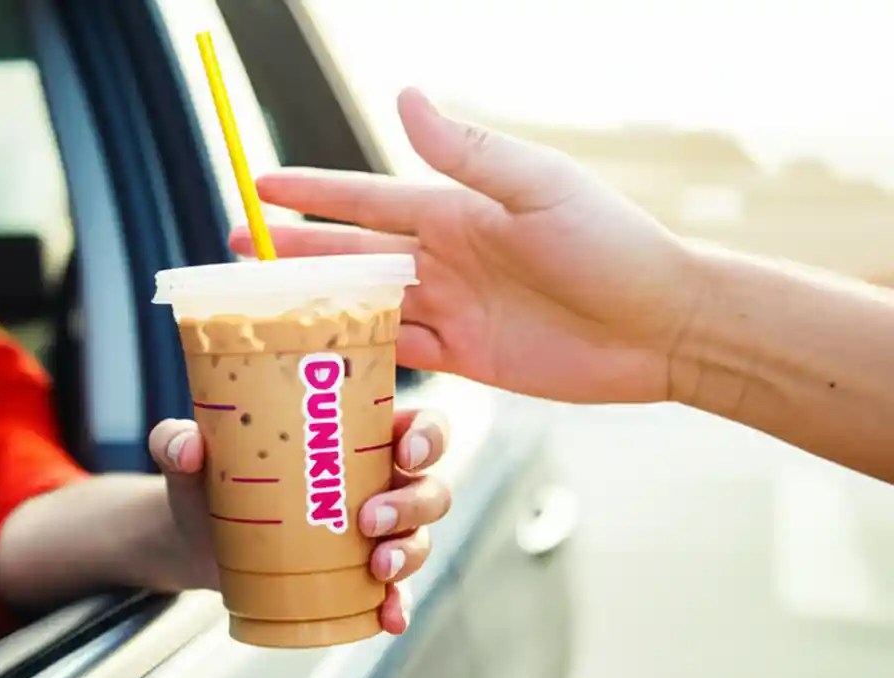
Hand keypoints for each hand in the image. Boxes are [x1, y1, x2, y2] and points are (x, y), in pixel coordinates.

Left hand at [148, 409, 450, 635]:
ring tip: (375, 568)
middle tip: (369, 518)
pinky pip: (394, 593)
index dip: (428, 434)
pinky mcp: (358, 577)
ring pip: (420, 538)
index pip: (417, 425)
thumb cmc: (210, 479)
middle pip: (429, 486)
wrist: (196, 538)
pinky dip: (396, 606)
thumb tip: (187, 447)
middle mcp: (377, 481)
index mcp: (357, 435)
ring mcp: (374, 533)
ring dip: (408, 552)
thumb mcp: (191, 453)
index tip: (406, 448)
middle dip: (413, 504)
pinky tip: (387, 619)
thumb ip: (179, 439)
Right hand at [233, 87, 703, 403]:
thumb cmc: (609, 245)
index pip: (364, 199)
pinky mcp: (467, 357)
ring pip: (364, 307)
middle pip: (350, 255)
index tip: (257, 185)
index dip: (310, 193)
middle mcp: (444, 257)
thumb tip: (401, 95)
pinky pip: (399, 355)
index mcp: (454, 211)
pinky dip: (359, 357)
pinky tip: (319, 361)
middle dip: (293, 252)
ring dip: (314, 306)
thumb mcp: (536, 188)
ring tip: (258, 312)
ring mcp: (453, 308)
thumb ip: (465, 153)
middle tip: (235, 251)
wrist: (662, 324)